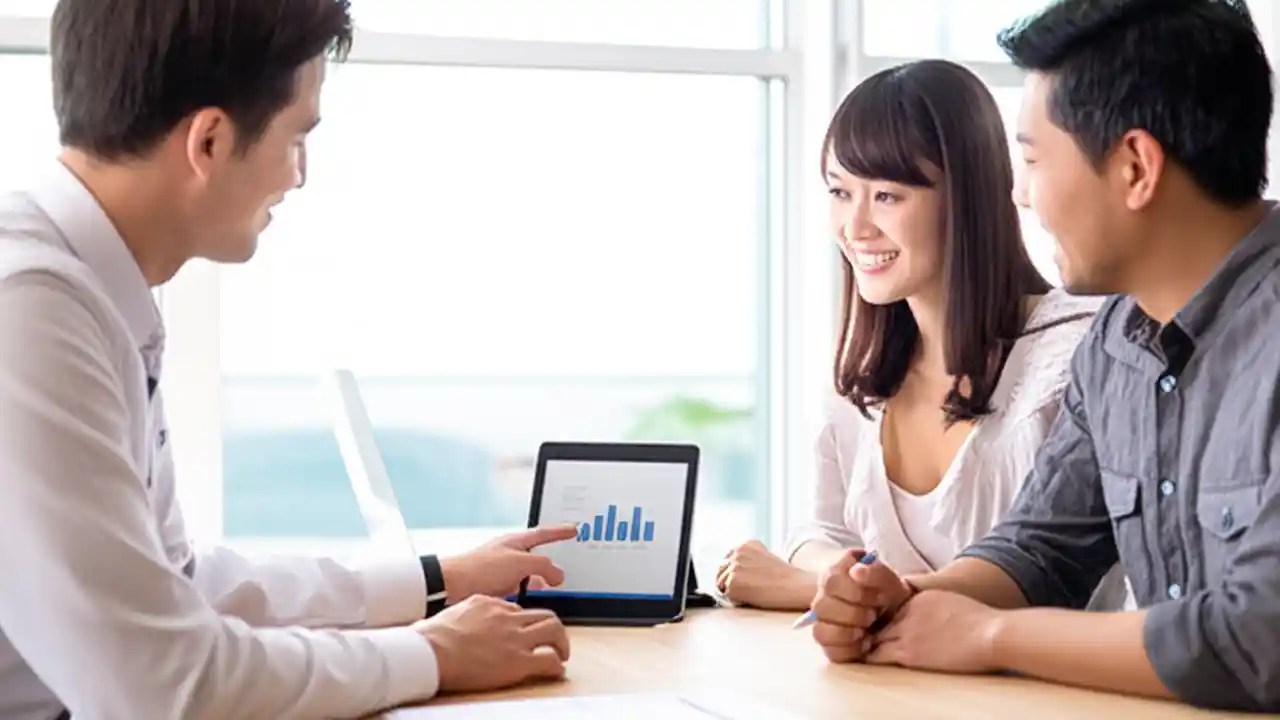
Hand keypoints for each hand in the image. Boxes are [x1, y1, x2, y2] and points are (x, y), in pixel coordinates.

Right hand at [413, 595, 569, 692]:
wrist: (430, 651)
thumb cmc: (432, 637)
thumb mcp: (455, 612)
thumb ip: (470, 612)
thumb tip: (467, 619)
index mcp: (491, 604)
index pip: (519, 609)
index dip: (526, 622)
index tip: (526, 631)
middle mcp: (508, 617)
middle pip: (545, 614)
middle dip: (553, 627)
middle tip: (554, 639)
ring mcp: (515, 638)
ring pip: (554, 630)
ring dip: (562, 642)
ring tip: (561, 653)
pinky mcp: (517, 661)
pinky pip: (548, 659)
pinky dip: (557, 665)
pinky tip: (557, 669)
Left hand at [440, 525, 578, 601]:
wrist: (452, 586)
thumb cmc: (480, 567)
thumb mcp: (520, 562)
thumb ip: (543, 565)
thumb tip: (558, 574)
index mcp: (515, 541)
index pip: (544, 533)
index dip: (560, 531)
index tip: (574, 529)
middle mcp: (509, 553)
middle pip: (537, 556)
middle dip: (551, 562)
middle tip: (564, 566)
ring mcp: (502, 570)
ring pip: (528, 574)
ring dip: (540, 580)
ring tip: (552, 588)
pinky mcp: (496, 586)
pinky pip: (519, 587)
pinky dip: (528, 592)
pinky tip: (531, 599)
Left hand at [715, 540, 815, 609]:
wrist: (795, 586)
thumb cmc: (785, 578)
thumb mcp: (765, 560)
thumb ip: (748, 562)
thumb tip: (731, 573)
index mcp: (746, 545)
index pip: (727, 561)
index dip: (734, 573)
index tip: (745, 581)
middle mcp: (737, 552)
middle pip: (721, 571)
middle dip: (729, 582)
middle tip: (748, 590)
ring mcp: (734, 566)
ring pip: (721, 583)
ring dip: (732, 591)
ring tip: (753, 593)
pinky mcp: (733, 581)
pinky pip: (726, 595)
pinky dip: (736, 600)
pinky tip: (752, 597)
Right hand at [811, 550, 913, 662]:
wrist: (898, 618)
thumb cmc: (889, 595)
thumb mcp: (890, 581)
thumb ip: (877, 573)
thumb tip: (856, 571)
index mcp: (835, 577)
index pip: (831, 582)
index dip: (855, 592)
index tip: (878, 597)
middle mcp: (823, 598)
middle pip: (821, 607)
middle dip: (854, 614)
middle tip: (874, 614)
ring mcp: (824, 623)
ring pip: (821, 631)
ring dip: (848, 633)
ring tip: (866, 630)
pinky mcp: (830, 645)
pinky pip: (830, 651)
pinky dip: (850, 650)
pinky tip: (864, 643)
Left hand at [866, 590, 1001, 673]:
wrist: (989, 634)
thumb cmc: (981, 622)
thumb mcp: (950, 602)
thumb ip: (933, 606)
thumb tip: (935, 618)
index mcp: (918, 598)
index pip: (892, 610)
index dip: (887, 620)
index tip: (884, 628)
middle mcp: (908, 612)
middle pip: (880, 622)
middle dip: (875, 631)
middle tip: (869, 640)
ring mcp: (906, 631)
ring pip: (876, 638)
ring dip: (871, 644)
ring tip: (866, 650)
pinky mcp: (908, 652)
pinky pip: (879, 654)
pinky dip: (871, 656)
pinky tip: (868, 659)